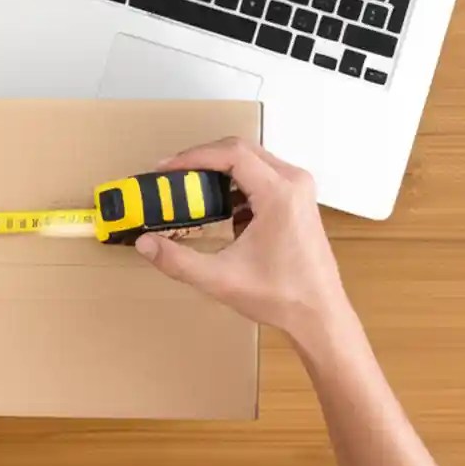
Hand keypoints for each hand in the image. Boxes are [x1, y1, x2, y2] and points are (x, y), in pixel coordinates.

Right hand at [135, 138, 350, 341]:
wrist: (320, 315)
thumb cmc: (279, 296)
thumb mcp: (220, 279)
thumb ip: (177, 260)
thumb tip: (144, 242)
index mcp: (279, 194)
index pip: (231, 154)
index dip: (193, 157)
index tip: (165, 170)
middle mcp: (293, 182)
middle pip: (240, 150)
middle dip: (202, 159)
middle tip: (171, 177)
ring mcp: (299, 189)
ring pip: (251, 160)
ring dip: (218, 171)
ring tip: (189, 191)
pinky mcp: (298, 200)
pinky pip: (262, 175)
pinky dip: (235, 183)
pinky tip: (219, 210)